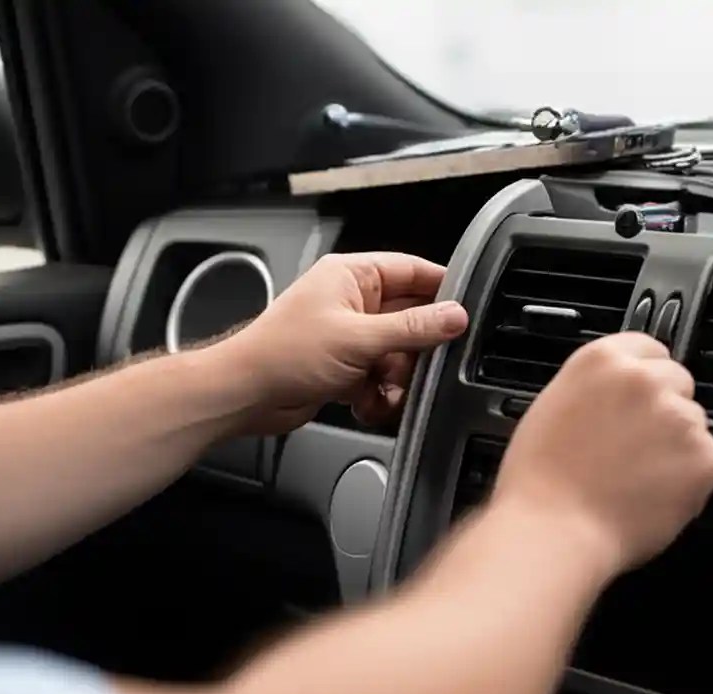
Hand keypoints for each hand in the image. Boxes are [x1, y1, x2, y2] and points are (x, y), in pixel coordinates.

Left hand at [213, 252, 468, 434]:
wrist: (245, 395)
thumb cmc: (284, 354)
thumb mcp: (359, 339)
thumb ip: (413, 329)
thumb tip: (455, 316)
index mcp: (353, 276)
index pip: (413, 271)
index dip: (443, 290)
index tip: (467, 311)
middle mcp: (352, 301)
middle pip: (411, 319)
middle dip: (416, 350)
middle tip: (423, 366)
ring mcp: (349, 335)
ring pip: (398, 354)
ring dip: (397, 379)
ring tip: (387, 393)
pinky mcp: (345, 366)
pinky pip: (380, 377)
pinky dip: (379, 394)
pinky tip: (368, 404)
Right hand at [491, 333, 712, 575]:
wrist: (554, 532)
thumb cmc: (540, 482)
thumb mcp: (555, 407)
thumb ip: (596, 389)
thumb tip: (619, 395)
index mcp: (603, 360)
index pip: (649, 348)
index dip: (645, 377)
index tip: (638, 401)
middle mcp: (645, 379)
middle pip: (677, 380)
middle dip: (663, 409)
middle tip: (635, 446)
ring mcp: (678, 416)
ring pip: (693, 421)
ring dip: (676, 443)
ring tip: (638, 476)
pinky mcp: (703, 455)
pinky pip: (706, 458)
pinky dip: (688, 477)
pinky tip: (652, 493)